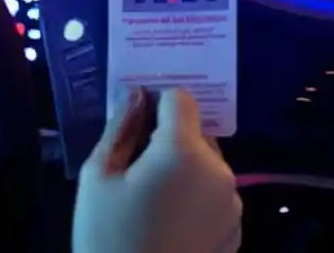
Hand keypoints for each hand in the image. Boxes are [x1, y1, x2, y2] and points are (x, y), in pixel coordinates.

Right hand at [73, 88, 241, 252]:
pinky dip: (195, 197)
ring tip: (150, 200)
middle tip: (134, 169)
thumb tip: (134, 95)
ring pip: (206, 164)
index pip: (179, 99)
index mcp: (182, 151)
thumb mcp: (98, 177)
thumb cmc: (108, 237)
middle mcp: (218, 171)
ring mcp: (231, 203)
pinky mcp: (235, 231)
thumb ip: (121, 129)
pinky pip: (215, 196)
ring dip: (183, 168)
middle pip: (195, 132)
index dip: (154, 102)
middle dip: (167, 139)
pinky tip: (169, 222)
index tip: (133, 122)